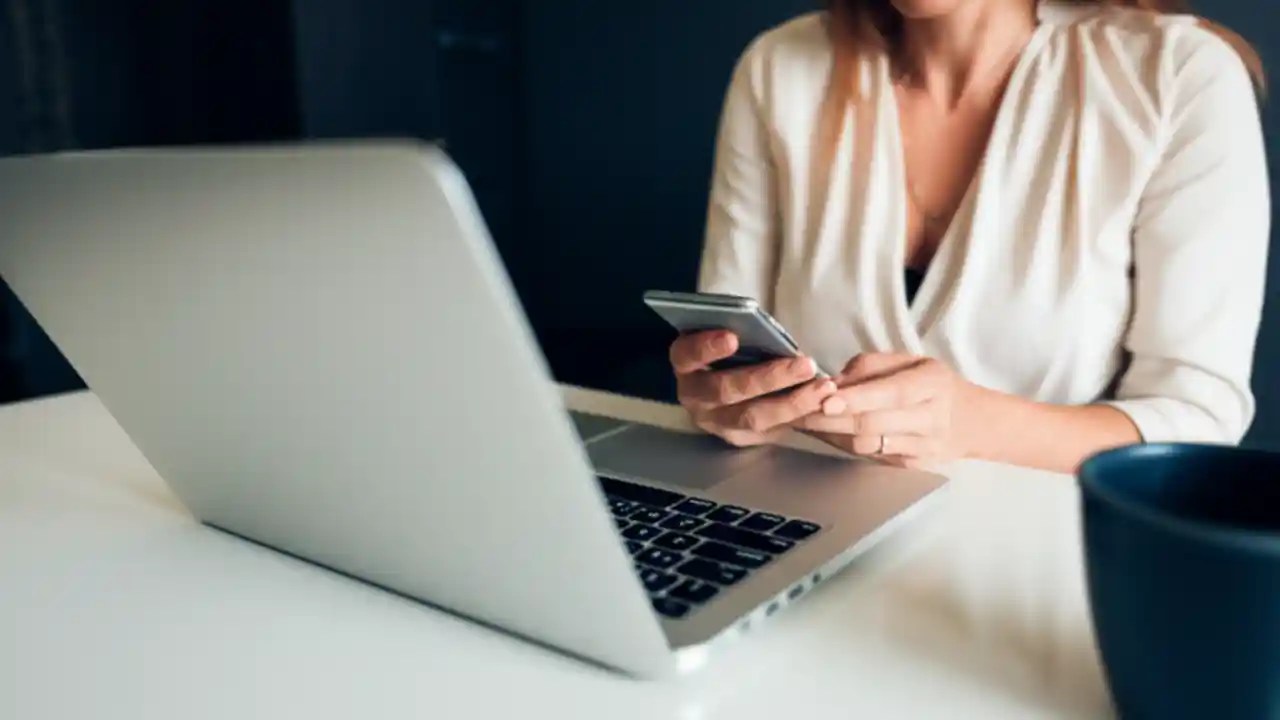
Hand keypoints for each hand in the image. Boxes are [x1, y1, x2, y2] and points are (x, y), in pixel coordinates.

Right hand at [671, 330, 837, 446]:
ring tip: (823, 387)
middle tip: (806, 365)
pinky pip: (768, 431)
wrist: (721, 387)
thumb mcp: (726, 335)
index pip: (688, 355)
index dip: (708, 348)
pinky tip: (821, 403)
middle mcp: (694, 396)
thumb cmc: (730, 350)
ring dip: (791, 402)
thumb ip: (743, 334)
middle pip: (726, 391)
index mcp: (685, 363)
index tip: (733, 337)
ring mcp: (714, 422)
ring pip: (751, 418)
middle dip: (769, 378)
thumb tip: (772, 332)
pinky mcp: (737, 438)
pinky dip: (797, 416)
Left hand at [796, 353, 977, 467]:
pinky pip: (871, 457)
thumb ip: (871, 366)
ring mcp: (923, 447)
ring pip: (868, 445)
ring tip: (805, 421)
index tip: (825, 399)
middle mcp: (931, 417)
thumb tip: (834, 380)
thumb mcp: (910, 361)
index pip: (891, 392)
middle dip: (830, 419)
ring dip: (831, 434)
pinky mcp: (912, 466)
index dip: (856, 398)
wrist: (972, 421)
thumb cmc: (932, 385)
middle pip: (873, 423)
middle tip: (798, 411)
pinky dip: (844, 445)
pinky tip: (827, 435)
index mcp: (932, 382)